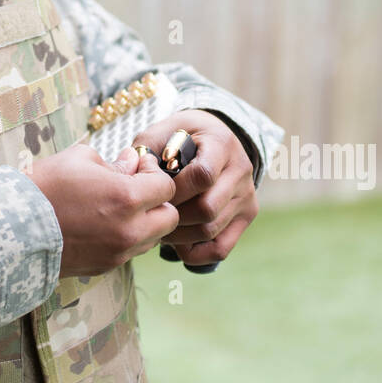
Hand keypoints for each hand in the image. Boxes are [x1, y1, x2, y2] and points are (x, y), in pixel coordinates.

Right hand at [30, 143, 178, 277]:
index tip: (137, 166)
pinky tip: (102, 224)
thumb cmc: (43, 186)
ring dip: (145, 222)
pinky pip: (130, 252)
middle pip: (169, 219)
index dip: (154, 173)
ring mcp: (117, 253)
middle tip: (135, 189)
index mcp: (126, 198)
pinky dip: (126, 238)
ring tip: (116, 208)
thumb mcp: (79, 159)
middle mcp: (129, 230)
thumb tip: (132, 161)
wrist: (10, 227)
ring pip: (152, 239)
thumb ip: (114, 162)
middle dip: (158, 202)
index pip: (166, 187)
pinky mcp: (104, 267)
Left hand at [130, 109, 257, 267]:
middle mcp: (241, 171)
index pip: (203, 176)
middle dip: (173, 215)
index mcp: (222, 144)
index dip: (174, 190)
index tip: (155, 191)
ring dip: (178, 235)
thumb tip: (134, 175)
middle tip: (152, 213)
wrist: (215, 138)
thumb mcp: (165, 129)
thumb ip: (147, 147)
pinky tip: (176, 242)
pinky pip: (220, 249)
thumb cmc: (183, 135)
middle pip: (207, 209)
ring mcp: (247, 196)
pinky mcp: (246, 216)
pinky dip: (194, 253)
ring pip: (210, 230)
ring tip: (159, 225)